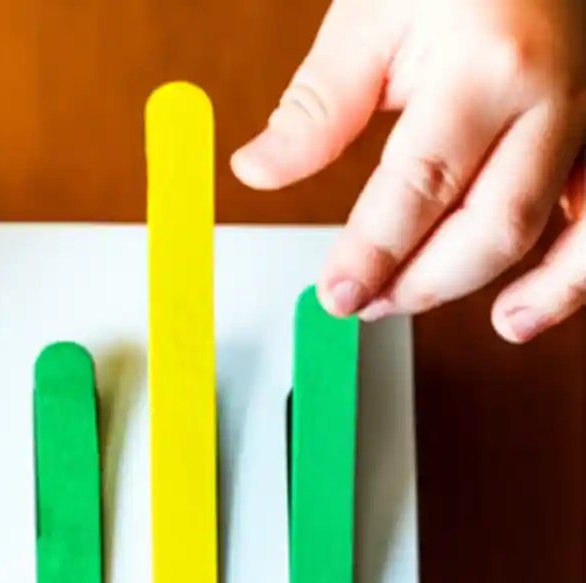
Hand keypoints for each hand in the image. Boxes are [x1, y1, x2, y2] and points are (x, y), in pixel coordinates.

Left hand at [233, 0, 585, 342]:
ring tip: (465, 322)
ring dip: (517, 292)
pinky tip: (530, 305)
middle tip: (364, 304)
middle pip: (493, 223)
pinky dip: (574, 273)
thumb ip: (317, 106)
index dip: (374, 252)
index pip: (420, 186)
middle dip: (425, 281)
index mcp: (486, 67)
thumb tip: (258, 171)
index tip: (336, 292)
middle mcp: (555, 97)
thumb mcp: (370, 18)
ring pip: (571, 233)